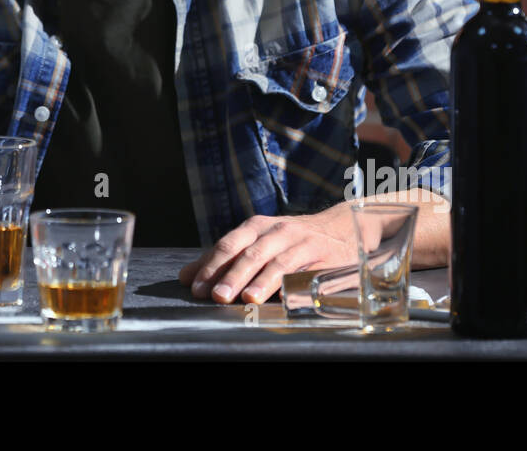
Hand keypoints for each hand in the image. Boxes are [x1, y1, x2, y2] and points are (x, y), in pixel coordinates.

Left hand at [177, 205, 379, 304]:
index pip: (229, 244)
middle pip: (249, 253)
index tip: (195, 286)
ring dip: (259, 281)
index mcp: (256, 226)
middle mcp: (276, 230)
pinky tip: (280, 297)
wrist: (340, 228)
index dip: (211, 265)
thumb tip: (186, 277)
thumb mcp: (256, 243)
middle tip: (215, 296)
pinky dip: (289, 283)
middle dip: (231, 275)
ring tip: (246, 298)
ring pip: (275, 261)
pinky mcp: (320, 255)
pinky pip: (303, 270)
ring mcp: (299, 242)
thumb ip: (224, 260)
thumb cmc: (290, 240)